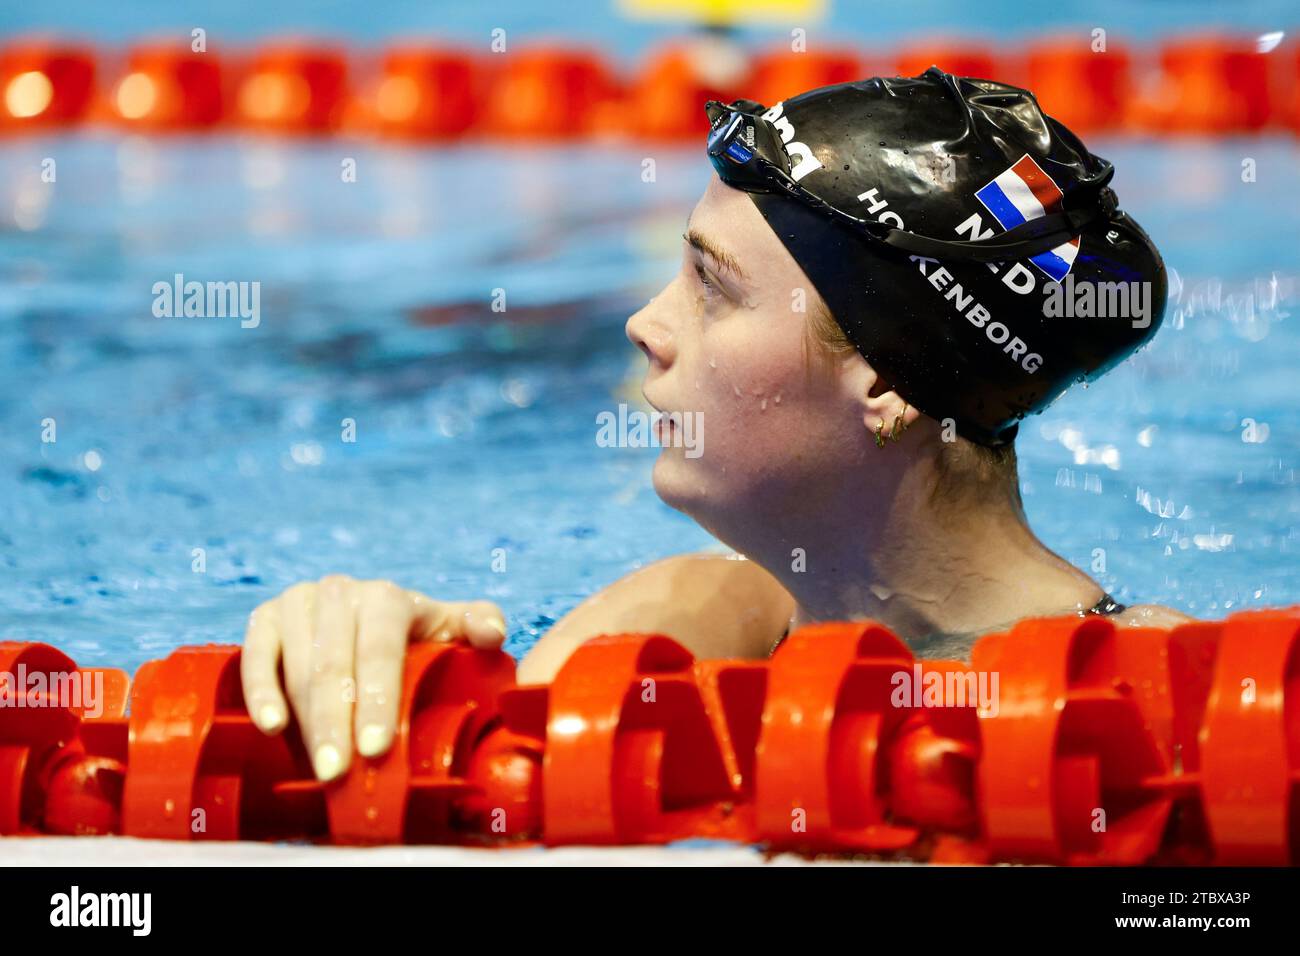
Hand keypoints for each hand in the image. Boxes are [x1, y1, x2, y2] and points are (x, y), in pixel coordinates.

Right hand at [241, 575, 506, 780]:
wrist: (359, 619)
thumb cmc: (412, 634)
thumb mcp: (450, 627)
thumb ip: (479, 624)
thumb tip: (491, 634)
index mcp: (386, 598)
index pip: (380, 650)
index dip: (377, 700)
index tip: (375, 748)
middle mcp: (339, 593)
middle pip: (334, 666)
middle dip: (336, 724)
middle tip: (340, 773)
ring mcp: (298, 602)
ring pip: (296, 667)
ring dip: (305, 720)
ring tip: (319, 767)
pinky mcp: (265, 618)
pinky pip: (255, 656)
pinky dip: (260, 693)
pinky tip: (271, 727)